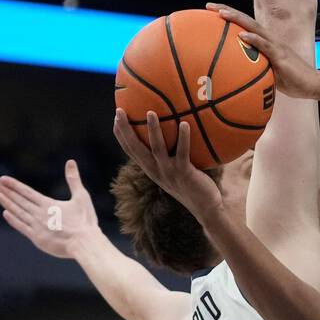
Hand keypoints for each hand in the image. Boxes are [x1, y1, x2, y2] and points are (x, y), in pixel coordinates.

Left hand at [0, 160, 100, 258]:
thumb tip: (70, 161)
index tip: (3, 179)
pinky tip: (6, 213)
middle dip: (8, 192)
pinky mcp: (37, 238)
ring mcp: (36, 226)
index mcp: (49, 204)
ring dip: (8, 204)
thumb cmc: (85, 220)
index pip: (27, 192)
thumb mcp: (81, 196)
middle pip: (20, 201)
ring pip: (18, 212)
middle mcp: (39, 214)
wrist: (84, 243)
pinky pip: (21, 227)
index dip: (14, 185)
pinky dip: (13, 220)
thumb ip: (74, 179)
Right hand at [112, 109, 224, 223]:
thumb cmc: (190, 185)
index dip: (121, 134)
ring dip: (153, 130)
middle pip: (135, 147)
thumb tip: (172, 130)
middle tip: (120, 112)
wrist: (204, 207)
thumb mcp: (173, 170)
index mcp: (150, 169)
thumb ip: (168, 156)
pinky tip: (184, 123)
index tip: (116, 117)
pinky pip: (183, 152)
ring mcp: (168, 172)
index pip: (130, 150)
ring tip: (151, 112)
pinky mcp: (184, 172)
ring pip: (157, 148)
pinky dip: (183, 137)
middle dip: (126, 130)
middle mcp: (155, 170)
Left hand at [205, 2, 316, 99]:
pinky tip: (241, 35)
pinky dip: (253, 39)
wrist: (313, 85)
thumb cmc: (292, 82)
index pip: (246, 26)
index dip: (230, 17)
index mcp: (266, 43)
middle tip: (209, 5)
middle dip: (227, 11)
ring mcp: (276, 46)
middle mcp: (270, 40)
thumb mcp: (269, 75)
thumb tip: (237, 78)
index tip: (212, 12)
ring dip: (237, 19)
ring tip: (221, 13)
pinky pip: (265, 46)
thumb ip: (256, 71)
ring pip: (254, 27)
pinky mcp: (281, 55)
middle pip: (246, 21)